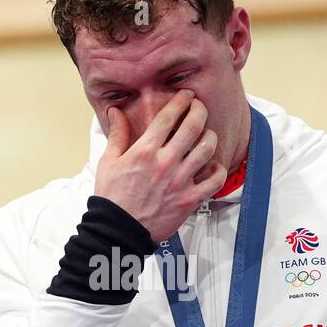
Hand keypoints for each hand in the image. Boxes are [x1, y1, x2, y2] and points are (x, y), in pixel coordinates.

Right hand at [94, 89, 225, 242]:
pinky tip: (212, 166)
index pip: (168, 116)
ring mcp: (180, 181)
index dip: (181, 101)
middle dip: (199, 110)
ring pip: (207, 148)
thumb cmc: (112, 196)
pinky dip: (218, 170)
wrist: (118, 231)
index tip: (186, 96)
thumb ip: (117, 134)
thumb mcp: (108, 161)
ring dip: (209, 137)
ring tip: (206, 135)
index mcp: (144, 151)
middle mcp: (165, 162)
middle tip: (200, 107)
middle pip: (193, 126)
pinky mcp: (190, 199)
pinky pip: (215, 180)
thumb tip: (115, 111)